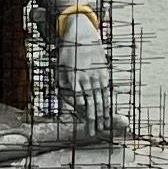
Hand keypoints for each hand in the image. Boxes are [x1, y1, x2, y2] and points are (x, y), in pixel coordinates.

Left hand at [56, 13, 112, 129]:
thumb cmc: (67, 55)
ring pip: (101, 100)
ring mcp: (97, 77)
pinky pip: (107, 92)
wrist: (81, 35)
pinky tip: (108, 113)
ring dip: (102, 116)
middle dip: (93, 121)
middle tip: (93, 133)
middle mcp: (87, 79)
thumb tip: (65, 108)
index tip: (84, 127)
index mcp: (75, 78)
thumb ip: (63, 90)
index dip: (82, 116)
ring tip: (102, 128)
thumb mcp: (59, 70)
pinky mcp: (104, 75)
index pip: (80, 102)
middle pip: (92, 104)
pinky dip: (108, 104)